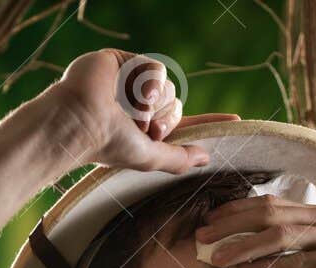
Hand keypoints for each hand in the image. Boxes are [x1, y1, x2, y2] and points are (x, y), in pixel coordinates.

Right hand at [45, 50, 238, 173]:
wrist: (80, 122)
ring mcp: (131, 82)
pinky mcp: (124, 61)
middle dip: (166, 120)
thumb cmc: (108, 145)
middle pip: (177, 105)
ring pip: (169, 87)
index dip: (210, 121)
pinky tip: (128, 92)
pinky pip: (155, 68)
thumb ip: (178, 158)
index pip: (185, 123)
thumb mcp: (149, 157)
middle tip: (146, 130)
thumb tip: (206, 158)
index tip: (236, 120)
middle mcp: (139, 105)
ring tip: (130, 114)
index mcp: (145, 127)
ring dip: (154, 104)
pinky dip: (147, 83)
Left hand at [193, 196, 315, 267]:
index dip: (236, 210)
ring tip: (216, 255)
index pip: (270, 204)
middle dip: (229, 222)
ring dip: (243, 245)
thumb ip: (313, 252)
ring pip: (280, 234)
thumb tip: (283, 263)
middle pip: (267, 212)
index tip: (209, 220)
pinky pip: (303, 263)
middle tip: (200, 234)